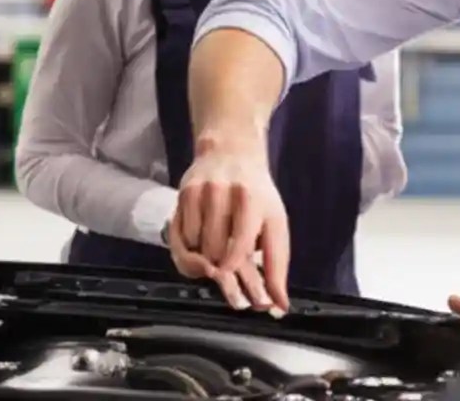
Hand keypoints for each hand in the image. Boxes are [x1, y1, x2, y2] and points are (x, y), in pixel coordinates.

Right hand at [171, 144, 289, 311]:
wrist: (230, 152)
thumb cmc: (257, 194)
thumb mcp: (274, 224)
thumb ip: (276, 266)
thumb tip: (280, 306)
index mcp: (253, 200)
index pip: (241, 240)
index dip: (237, 267)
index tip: (243, 291)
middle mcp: (226, 193)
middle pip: (216, 251)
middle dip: (226, 278)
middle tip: (236, 296)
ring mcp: (202, 193)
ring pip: (196, 248)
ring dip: (207, 265)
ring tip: (220, 264)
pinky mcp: (184, 195)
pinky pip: (180, 238)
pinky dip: (191, 252)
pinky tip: (203, 249)